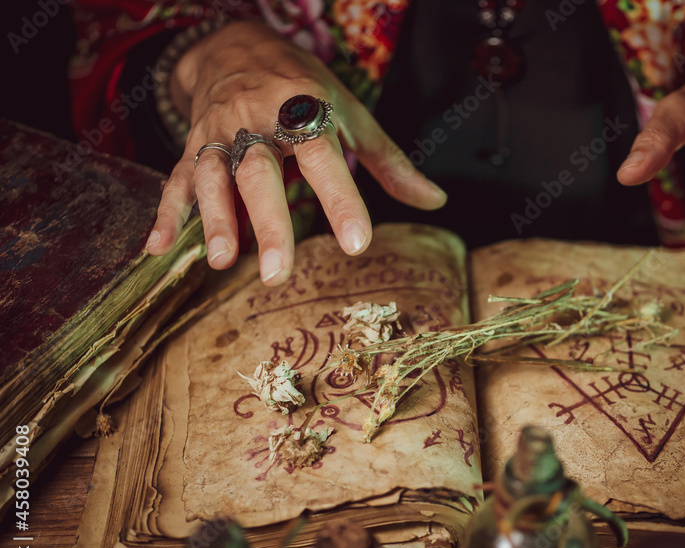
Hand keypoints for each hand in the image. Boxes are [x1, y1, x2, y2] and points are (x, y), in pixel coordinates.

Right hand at [145, 21, 446, 284]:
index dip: (341, 201)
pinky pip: (176, 179)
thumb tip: (435, 201)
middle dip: (268, 224)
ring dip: (215, 220)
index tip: (356, 244)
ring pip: (213, 177)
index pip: (325, 159)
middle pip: (260, 174)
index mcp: (305, 110)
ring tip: (224, 262)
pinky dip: (166, 212)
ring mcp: (219, 133)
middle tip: (279, 275)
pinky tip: (159, 248)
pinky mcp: (191, 146)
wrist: (236, 45)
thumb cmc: (305, 88)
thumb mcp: (351, 115)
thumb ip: (389, 163)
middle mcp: (257, 121)